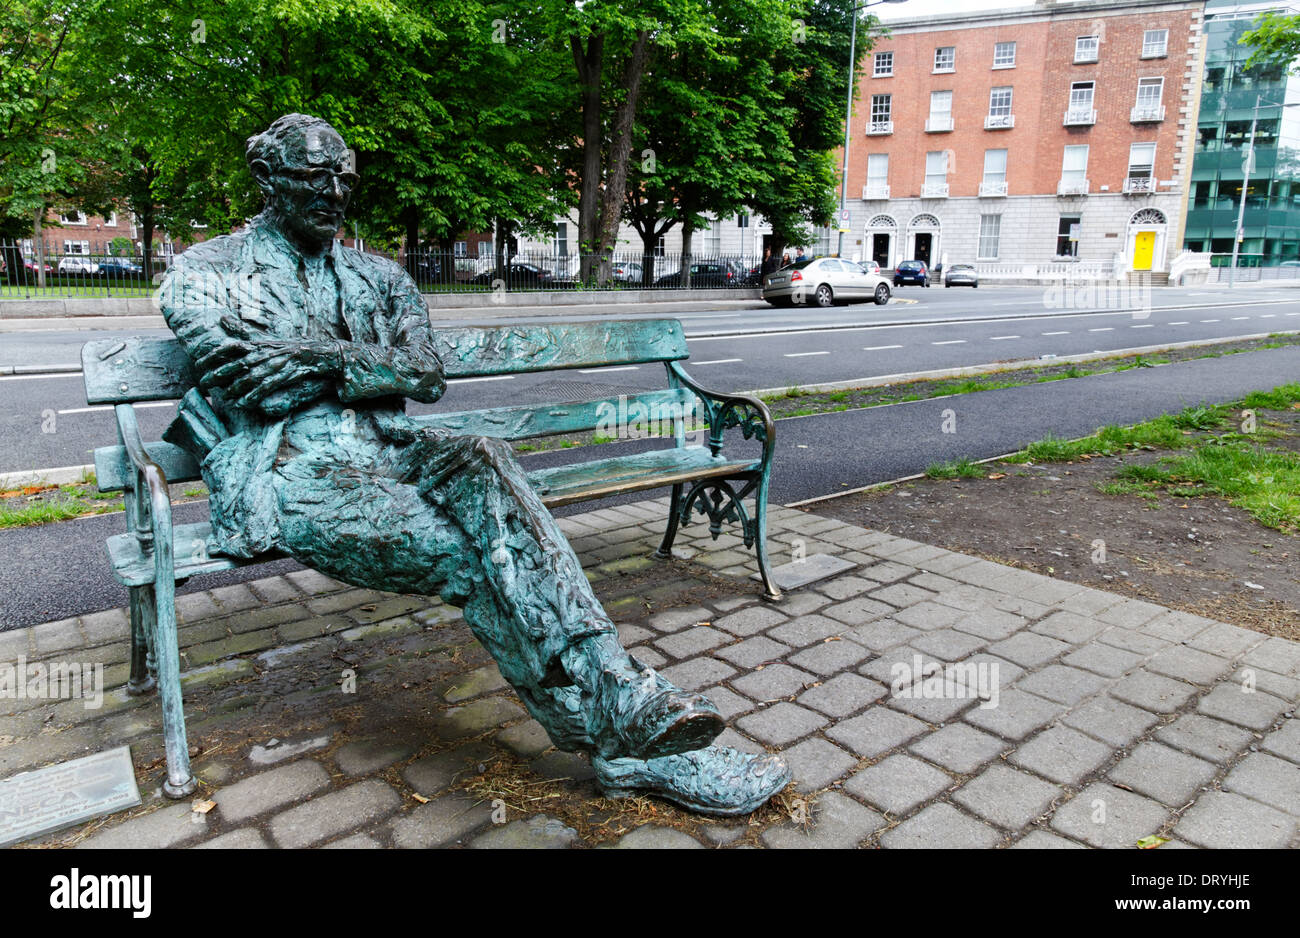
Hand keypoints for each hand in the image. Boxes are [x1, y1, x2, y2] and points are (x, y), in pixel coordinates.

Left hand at [199, 339, 341, 408]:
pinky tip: (244, 403)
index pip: (230, 346)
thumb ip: (242, 331)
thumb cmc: (288, 346)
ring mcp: (276, 364)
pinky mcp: (287, 375)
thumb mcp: (264, 337)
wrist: (319, 353)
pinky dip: (255, 395)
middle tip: (204, 383)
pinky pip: (268, 386)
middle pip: (237, 363)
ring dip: (235, 388)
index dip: (213, 355)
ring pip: (251, 377)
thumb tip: (222, 318)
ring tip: (222, 397)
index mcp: (258, 342)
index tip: (198, 364)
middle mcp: (265, 352)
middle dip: (219, 374)